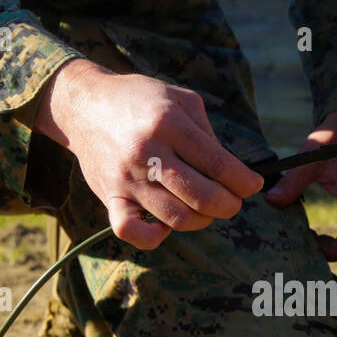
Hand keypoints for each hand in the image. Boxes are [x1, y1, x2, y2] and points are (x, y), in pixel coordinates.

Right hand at [33, 58, 262, 248]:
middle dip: (228, 205)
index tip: (253, 186)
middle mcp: (147, 152)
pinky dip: (153, 237)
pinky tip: (164, 227)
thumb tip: (233, 172)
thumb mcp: (181, 99)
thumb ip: (208, 135)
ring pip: (176, 218)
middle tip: (232, 202)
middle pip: (202, 197)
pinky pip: (130, 231)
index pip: (219, 164)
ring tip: (205, 209)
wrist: (84, 105)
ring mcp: (127, 178)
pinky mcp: (110, 195)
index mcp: (169, 123)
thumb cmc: (140, 100)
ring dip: (201, 221)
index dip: (244, 182)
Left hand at [265, 110, 336, 261]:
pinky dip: (334, 236)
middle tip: (304, 240)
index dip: (330, 252)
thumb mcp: (310, 158)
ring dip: (331, 245)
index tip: (310, 239)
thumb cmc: (334, 139)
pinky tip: (313, 226)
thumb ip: (292, 181)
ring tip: (306, 234)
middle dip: (329, 252)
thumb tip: (272, 200)